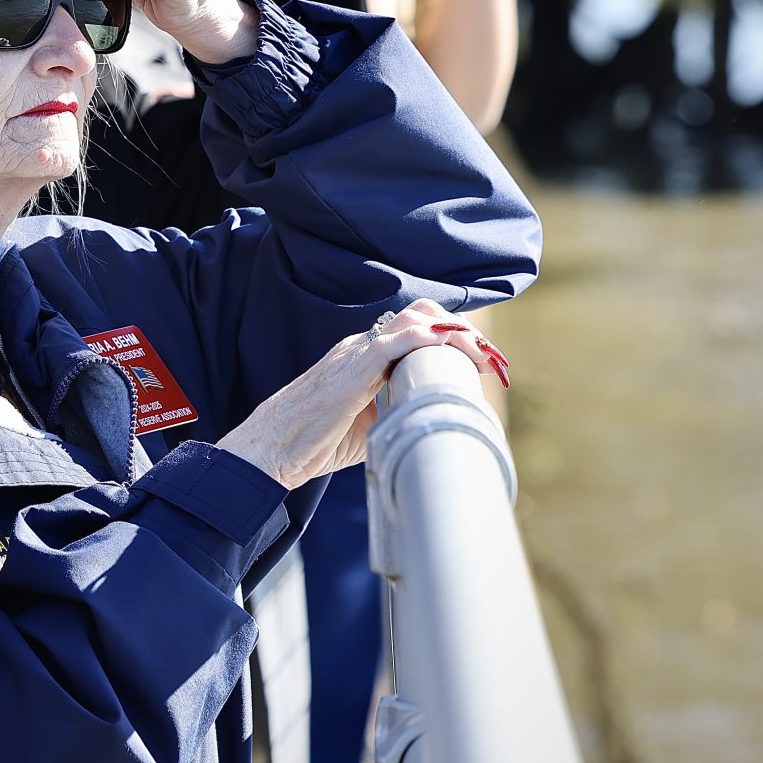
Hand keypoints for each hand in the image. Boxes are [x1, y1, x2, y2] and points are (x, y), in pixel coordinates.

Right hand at [217, 299, 510, 488]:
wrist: (271, 448)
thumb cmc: (312, 442)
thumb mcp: (365, 428)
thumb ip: (394, 415)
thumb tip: (429, 426)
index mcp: (363, 358)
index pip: (416, 329)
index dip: (453, 337)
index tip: (481, 362)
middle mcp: (362, 346)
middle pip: (423, 314)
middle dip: (463, 331)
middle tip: (490, 360)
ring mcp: (358, 352)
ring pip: (417, 320)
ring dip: (458, 334)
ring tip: (485, 358)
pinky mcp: (355, 367)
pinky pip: (400, 339)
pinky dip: (433, 339)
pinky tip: (457, 351)